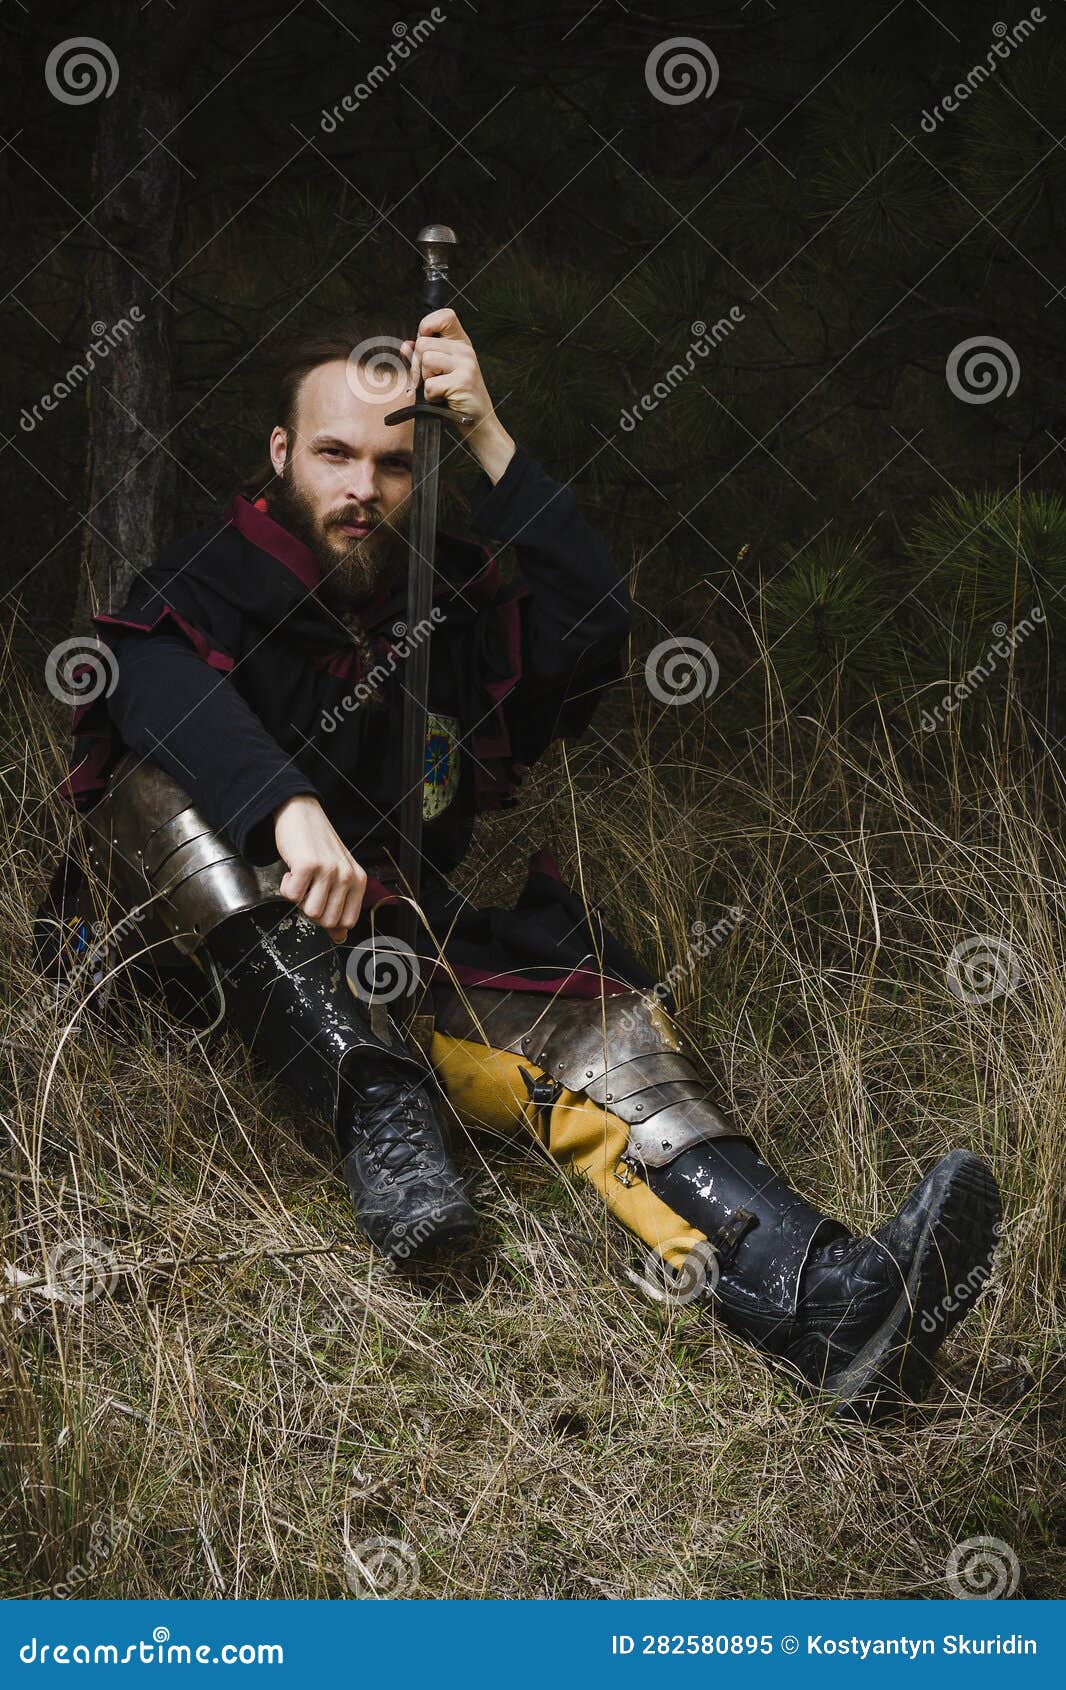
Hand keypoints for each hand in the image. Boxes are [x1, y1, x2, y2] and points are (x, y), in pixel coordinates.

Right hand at [273, 794, 366, 941]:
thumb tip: (340, 938)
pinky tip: (292, 869)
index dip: (328, 919)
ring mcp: (328, 870)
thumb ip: (339, 907)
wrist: (301, 813)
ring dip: (298, 898)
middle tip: (308, 887)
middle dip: (311, 909)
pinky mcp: (307, 865)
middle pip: (326, 921)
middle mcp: (347, 876)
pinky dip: (285, 886)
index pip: (347, 923)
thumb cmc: (318, 847)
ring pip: (310, 912)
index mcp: (359, 881)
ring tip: (301, 877)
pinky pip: (291, 896)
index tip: (320, 900)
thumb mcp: (336, 876)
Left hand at [401, 308, 514, 483]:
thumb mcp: (440, 372)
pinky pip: (430, 384)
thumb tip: (405, 346)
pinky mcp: (462, 381)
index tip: (424, 341)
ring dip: (425, 380)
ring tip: (439, 389)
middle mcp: (465, 350)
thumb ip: (422, 357)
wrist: (477, 422)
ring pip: (425, 360)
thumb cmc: (457, 397)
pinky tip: (442, 399)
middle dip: (418, 364)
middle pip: (423, 343)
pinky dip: (430, 396)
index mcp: (461, 343)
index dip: (428, 325)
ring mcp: (466, 364)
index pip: (445, 315)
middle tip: (429, 380)